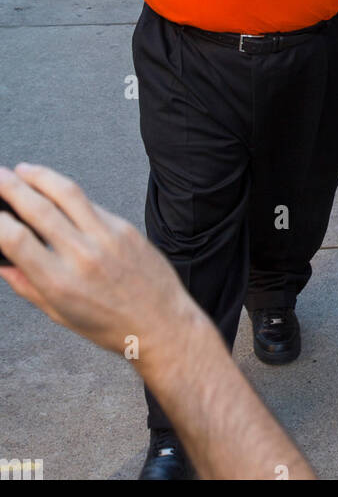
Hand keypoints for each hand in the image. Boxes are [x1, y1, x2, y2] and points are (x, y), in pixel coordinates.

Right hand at [0, 163, 197, 361]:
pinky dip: (69, 194)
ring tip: (23, 170)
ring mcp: (106, 237)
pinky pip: (91, 203)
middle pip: (38, 208)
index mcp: (61, 283)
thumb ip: (29, 287)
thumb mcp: (61, 315)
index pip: (17, 241)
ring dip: (40, 175)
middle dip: (11, 186)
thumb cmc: (113, 326)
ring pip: (67, 193)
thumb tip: (4, 265)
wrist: (162, 323)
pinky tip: (58, 192)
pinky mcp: (124, 227)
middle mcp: (83, 256)